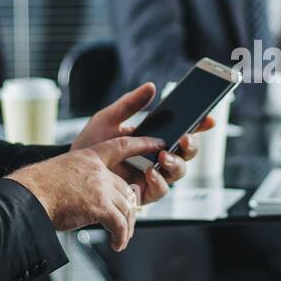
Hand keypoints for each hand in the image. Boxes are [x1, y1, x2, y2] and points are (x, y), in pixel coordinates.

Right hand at [9, 135, 165, 250]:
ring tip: (120, 238)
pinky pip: (119, 224)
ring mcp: (100, 187)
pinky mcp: (100, 206)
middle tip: (127, 223)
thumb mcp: (62, 173)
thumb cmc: (36, 189)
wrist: (26, 197)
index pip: (121, 145)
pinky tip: (117, 244)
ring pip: (126, 208)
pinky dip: (121, 237)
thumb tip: (90, 200)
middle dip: (130, 208)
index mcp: (89, 157)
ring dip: (126, 227)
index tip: (158, 143)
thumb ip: (81, 179)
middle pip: (126, 189)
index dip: (142, 144)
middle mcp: (98, 170)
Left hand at [74, 82, 213, 204]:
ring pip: (179, 171)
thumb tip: (150, 86)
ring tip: (163, 156)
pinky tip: (151, 172)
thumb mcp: (108, 118)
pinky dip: (159, 181)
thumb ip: (130, 104)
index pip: (182, 130)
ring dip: (176, 163)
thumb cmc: (91, 145)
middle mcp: (158, 158)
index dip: (199, 125)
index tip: (208, 119)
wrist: (73, 171)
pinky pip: (161, 190)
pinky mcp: (143, 194)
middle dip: (192, 145)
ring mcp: (153, 176)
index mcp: (154, 138)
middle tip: (185, 137)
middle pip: (187, 153)